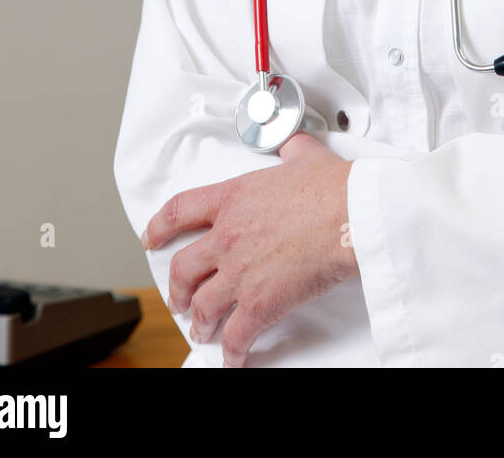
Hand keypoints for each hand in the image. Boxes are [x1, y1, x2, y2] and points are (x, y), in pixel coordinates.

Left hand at [142, 131, 356, 366]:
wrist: (350, 214)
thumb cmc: (331, 188)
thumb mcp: (303, 156)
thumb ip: (289, 150)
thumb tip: (292, 144)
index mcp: (233, 199)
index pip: (178, 212)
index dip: (159, 227)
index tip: (153, 238)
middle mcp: (228, 236)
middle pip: (183, 268)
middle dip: (176, 288)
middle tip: (178, 297)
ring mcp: (240, 272)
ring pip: (202, 305)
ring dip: (198, 322)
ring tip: (201, 330)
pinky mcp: (260, 303)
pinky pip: (236, 335)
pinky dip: (231, 352)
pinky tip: (233, 359)